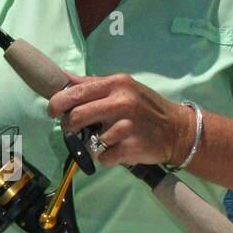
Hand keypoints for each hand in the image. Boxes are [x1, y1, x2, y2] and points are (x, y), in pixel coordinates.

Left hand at [46, 70, 193, 167]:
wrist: (177, 130)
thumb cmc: (145, 107)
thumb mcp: (123, 87)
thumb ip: (92, 83)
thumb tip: (63, 76)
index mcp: (116, 84)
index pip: (76, 92)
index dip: (58, 103)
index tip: (54, 112)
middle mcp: (121, 102)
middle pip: (76, 117)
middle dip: (69, 126)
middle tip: (75, 130)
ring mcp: (126, 126)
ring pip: (89, 140)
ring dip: (93, 143)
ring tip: (108, 138)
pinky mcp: (130, 148)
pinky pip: (103, 157)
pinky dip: (106, 157)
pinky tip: (119, 149)